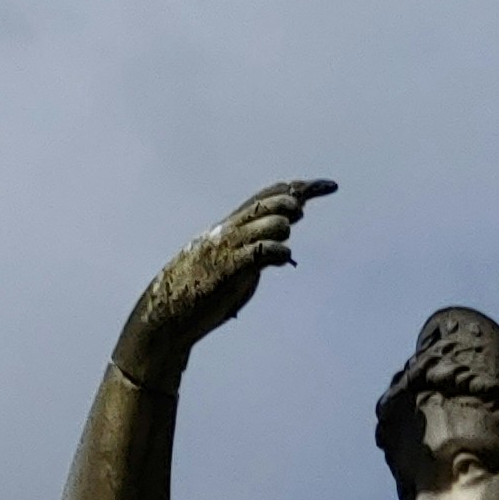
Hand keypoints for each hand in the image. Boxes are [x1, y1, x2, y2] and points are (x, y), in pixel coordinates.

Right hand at [117, 178, 335, 383]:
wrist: (168, 313)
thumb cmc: (202, 292)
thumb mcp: (234, 265)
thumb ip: (257, 250)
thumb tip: (282, 242)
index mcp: (230, 226)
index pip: (269, 195)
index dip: (301, 188)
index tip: (330, 186)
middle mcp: (230, 230)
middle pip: (269, 201)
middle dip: (291, 203)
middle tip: (301, 213)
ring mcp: (229, 248)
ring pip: (268, 222)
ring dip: (283, 228)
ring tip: (281, 245)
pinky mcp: (229, 269)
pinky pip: (261, 251)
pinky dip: (278, 250)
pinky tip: (283, 258)